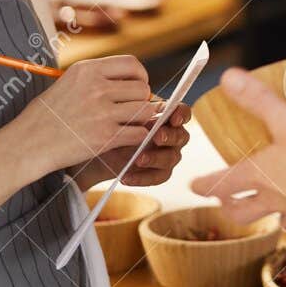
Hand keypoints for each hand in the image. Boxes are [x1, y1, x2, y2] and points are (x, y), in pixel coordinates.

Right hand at [24, 56, 164, 175]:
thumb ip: (96, 77)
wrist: (28, 144)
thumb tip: (128, 79)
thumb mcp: (67, 83)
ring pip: (146, 110)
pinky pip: (139, 133)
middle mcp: (97, 87)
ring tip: (130, 124)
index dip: (140, 76)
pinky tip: (126, 138)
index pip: (132, 64)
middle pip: (143, 89)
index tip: (137, 86)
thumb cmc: (47, 115)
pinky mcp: (105, 137)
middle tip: (132, 110)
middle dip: (141, 100)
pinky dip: (137, 137)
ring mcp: (102, 112)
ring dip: (142, 119)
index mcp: (87, 70)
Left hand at [76, 101, 192, 188]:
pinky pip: (157, 177)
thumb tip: (143, 108)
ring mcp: (168, 155)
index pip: (182, 112)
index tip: (173, 119)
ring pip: (170, 158)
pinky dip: (142, 178)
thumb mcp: (124, 117)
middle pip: (181, 136)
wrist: (102, 150)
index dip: (181, 115)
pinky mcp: (159, 173)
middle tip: (157, 137)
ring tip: (138, 159)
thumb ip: (137, 113)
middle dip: (169, 136)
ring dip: (155, 158)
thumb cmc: (117, 126)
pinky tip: (126, 177)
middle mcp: (172, 136)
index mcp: (167, 117)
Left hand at [190, 68, 285, 232]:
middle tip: (225, 202)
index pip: (220, 184)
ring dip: (268, 214)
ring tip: (272, 207)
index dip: (204, 184)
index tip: (193, 185)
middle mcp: (272, 201)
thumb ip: (260, 101)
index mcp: (258, 177)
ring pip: (274, 220)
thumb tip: (228, 78)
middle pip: (241, 212)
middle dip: (230, 207)